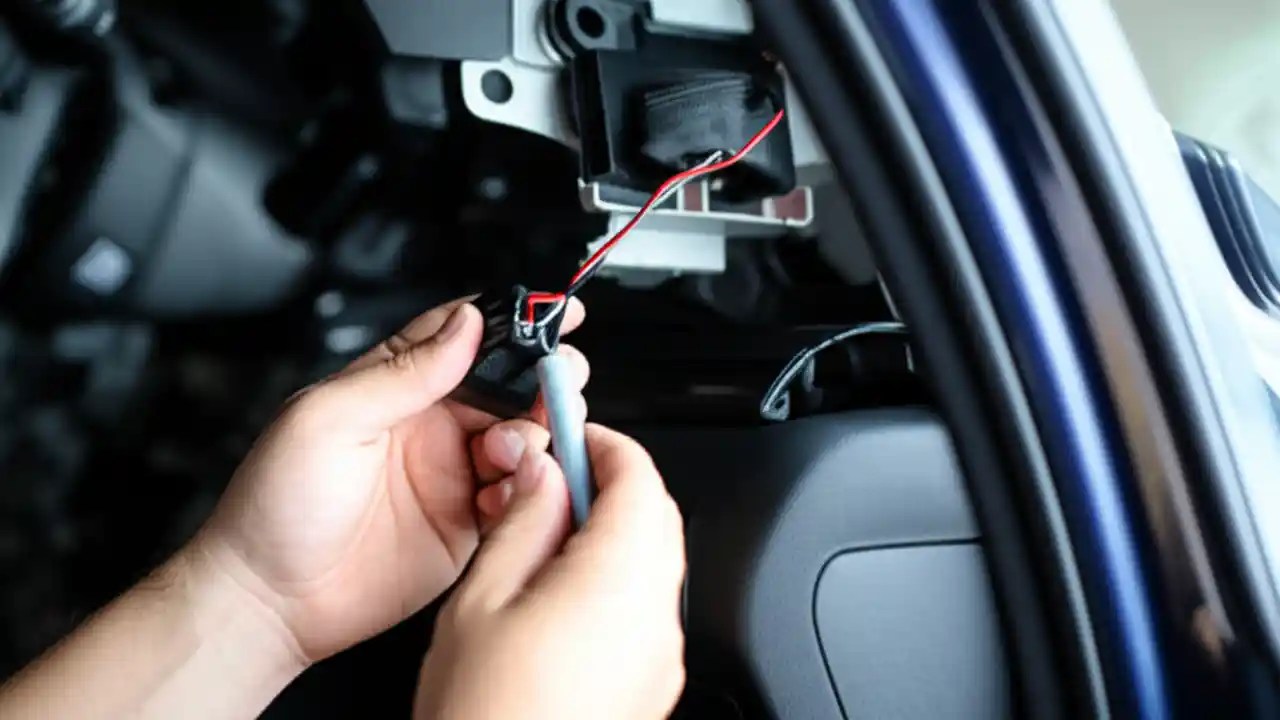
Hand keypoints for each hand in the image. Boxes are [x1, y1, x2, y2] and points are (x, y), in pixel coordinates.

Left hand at [190, 297, 587, 662]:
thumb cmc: (276, 503)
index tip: (558, 314)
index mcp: (397, 385)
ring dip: (537, 437)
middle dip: (544, 379)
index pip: (465, 336)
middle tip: (558, 386)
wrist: (269, 601)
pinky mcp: (469, 527)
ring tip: (512, 455)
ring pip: (526, 439)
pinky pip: (521, 498)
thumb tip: (466, 324)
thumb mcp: (330, 418)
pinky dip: (531, 491)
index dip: (515, 320)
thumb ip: (403, 372)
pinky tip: (507, 496)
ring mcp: (454, 476)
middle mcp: (433, 425)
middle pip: (510, 386)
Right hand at [415, 425, 686, 719]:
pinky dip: (614, 583)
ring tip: (542, 543)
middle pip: (657, 517)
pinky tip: (558, 597)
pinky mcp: (653, 688)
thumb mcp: (482, 602)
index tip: (567, 432)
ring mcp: (662, 658)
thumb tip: (542, 476)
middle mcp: (657, 618)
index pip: (639, 477)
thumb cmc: (486, 716)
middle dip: (610, 485)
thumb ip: (522, 524)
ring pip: (654, 564)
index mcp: (620, 581)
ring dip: (612, 534)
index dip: (602, 443)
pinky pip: (645, 611)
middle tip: (552, 483)